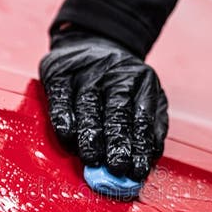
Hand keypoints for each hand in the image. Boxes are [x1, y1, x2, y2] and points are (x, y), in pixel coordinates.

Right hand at [39, 32, 167, 181]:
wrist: (91, 41)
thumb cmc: (119, 81)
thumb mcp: (145, 93)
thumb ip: (152, 122)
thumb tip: (152, 154)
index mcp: (141, 81)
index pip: (142, 118)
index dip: (140, 146)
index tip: (137, 170)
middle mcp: (114, 74)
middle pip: (117, 112)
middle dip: (117, 142)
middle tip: (118, 167)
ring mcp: (86, 72)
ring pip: (89, 106)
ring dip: (91, 135)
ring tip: (93, 159)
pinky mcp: (59, 72)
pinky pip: (61, 97)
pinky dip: (64, 117)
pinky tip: (67, 135)